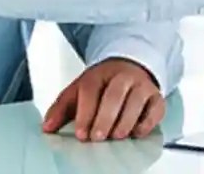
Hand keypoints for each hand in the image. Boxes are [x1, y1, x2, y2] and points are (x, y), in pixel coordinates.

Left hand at [41, 58, 165, 141]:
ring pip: (137, 101)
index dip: (86, 114)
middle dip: (106, 118)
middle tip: (98, 137)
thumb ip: (61, 109)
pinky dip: (148, 122)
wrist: (129, 68)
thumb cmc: (102, 84)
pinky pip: (156, 109)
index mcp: (99, 75)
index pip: (91, 91)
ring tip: (116, 136)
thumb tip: (47, 127)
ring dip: (126, 121)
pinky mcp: (156, 96)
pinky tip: (137, 132)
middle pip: (115, 94)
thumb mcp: (78, 91)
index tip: (81, 133)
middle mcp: (123, 77)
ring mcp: (142, 85)